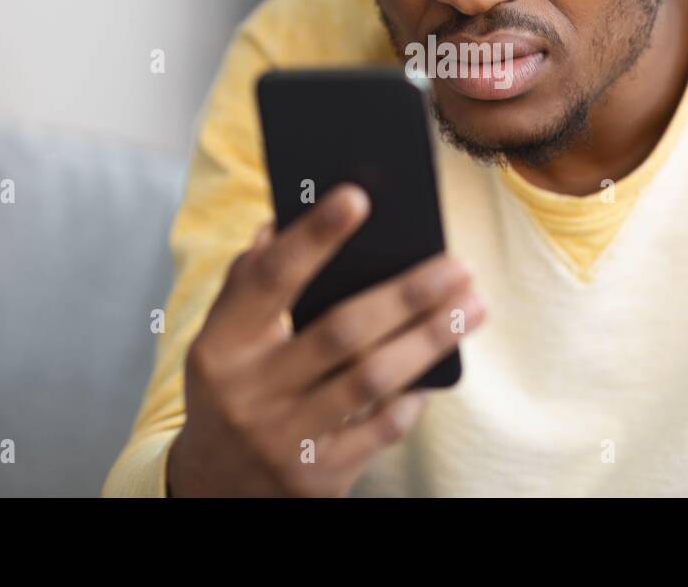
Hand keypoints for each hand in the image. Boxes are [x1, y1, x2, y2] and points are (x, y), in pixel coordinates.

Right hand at [166, 183, 485, 495]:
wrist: (213, 490)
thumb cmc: (232, 390)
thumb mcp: (222, 339)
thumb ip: (249, 282)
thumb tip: (280, 221)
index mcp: (221, 344)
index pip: (271, 278)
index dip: (313, 236)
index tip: (357, 197)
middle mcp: (248, 392)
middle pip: (341, 330)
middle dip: (409, 294)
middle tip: (460, 265)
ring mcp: (282, 438)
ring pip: (371, 378)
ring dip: (431, 338)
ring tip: (474, 306)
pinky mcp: (315, 478)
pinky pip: (379, 430)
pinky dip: (413, 396)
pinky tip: (441, 366)